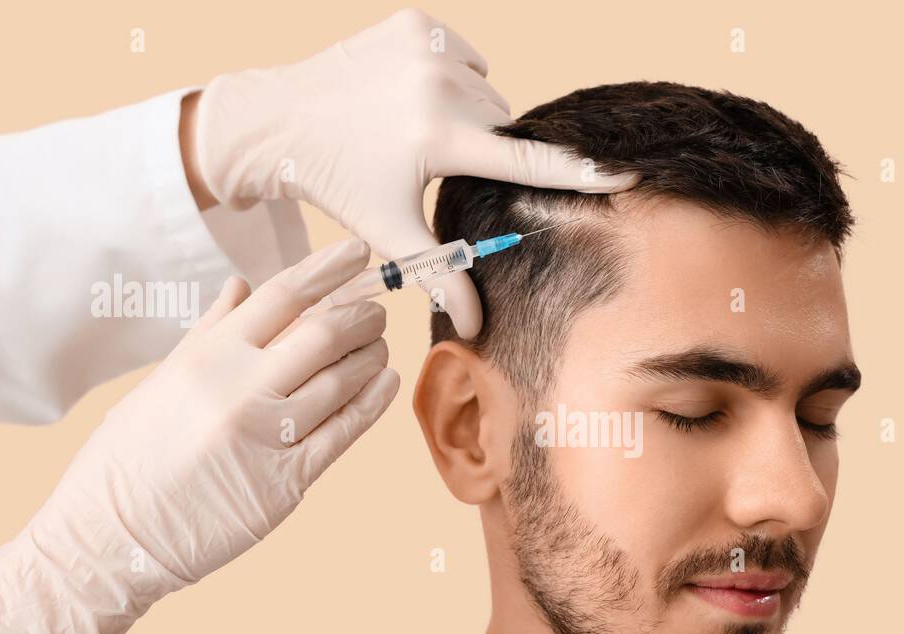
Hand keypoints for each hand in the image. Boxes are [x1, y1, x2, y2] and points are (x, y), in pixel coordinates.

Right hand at [0, 238, 395, 633]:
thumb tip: (241, 288)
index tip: (357, 252)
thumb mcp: (159, 384)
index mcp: (205, 358)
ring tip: (378, 345)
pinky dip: (372, 400)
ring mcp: (267, 436)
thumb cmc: (128, 462)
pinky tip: (383, 382)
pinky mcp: (287, 483)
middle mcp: (240, 390)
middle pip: (324, 333)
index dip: (327, 268)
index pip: (280, 295)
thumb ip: (207, 334)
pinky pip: (345, 431)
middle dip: (361, 314)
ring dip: (370, 356)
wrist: (111, 541)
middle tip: (376, 309)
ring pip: (342, 380)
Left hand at [189, 8, 636, 336]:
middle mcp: (437, 82)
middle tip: (442, 166)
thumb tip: (474, 332)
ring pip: (486, 92)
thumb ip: (440, 275)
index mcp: (436, 135)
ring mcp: (427, 44)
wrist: (279, 118)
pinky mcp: (415, 21)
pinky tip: (413, 97)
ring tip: (422, 133)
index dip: (579, 173)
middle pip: (503, 127)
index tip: (624, 173)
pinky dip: (452, 78)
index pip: (525, 160)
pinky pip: (464, 56)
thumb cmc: (336, 180)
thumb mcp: (388, 232)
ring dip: (472, 116)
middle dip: (487, 150)